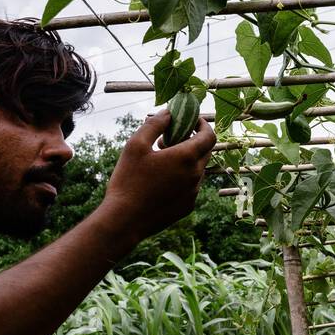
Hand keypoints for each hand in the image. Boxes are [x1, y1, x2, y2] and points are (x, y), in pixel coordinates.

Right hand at [97, 111, 216, 246]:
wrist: (124, 220)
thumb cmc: (128, 180)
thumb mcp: (136, 145)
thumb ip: (154, 125)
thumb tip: (168, 113)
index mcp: (186, 158)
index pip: (209, 136)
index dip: (204, 125)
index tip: (193, 120)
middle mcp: (195, 175)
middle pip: (205, 151)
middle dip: (192, 140)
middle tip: (169, 139)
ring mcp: (193, 192)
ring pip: (198, 169)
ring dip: (186, 159)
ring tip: (161, 159)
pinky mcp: (188, 206)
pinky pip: (192, 185)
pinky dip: (183, 176)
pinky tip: (161, 179)